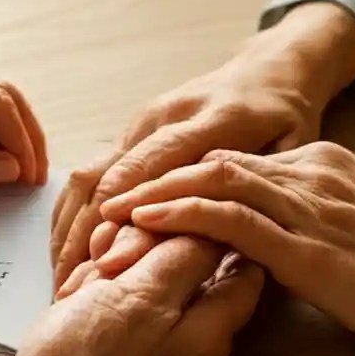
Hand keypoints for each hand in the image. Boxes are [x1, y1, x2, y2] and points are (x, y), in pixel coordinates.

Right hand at [0, 236, 263, 355]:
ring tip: (85, 283)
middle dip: (152, 257)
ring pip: (155, 303)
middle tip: (110, 256)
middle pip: (195, 285)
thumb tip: (216, 232)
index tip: (170, 221)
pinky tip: (76, 304)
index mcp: (211, 339)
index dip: (213, 236)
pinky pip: (131, 330)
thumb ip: (185, 259)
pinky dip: (106, 305)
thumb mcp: (139, 294)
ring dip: (121, 279)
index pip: (243, 274)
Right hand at [50, 2, 354, 289]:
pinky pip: (89, 172)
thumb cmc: (286, 121)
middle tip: (74, 284)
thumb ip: (256, 185)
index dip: (130, 213)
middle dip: (88, 232)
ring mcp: (140, 120)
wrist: (267, 71)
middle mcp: (166, 115)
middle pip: (112, 173)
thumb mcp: (291, 150)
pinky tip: (67, 251)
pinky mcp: (127, 131)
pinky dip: (73, 215)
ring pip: (89, 174)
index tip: (107, 258)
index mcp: (215, 119)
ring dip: (72, 227)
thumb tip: (221, 237)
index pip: (160, 166)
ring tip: (64, 277)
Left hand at [98, 143, 354, 355]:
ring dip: (155, 196)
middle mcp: (308, 174)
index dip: (180, 179)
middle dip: (155, 181)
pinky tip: (147, 222)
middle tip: (108, 203)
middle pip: (211, 163)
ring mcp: (307, 205)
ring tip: (111, 212)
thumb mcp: (351, 233)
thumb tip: (260, 240)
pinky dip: (181, 216)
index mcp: (319, 166)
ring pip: (211, 182)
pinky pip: (230, 218)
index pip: (232, 161)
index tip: (140, 199)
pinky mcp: (306, 243)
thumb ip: (306, 223)